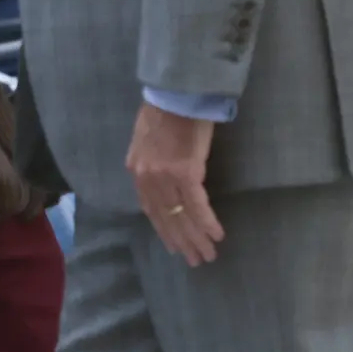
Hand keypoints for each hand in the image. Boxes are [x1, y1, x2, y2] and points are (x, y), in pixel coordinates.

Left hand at [126, 102, 223, 265]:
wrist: (177, 91)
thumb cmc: (166, 108)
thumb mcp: (147, 138)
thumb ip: (150, 160)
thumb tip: (160, 175)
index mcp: (136, 170)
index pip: (149, 208)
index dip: (163, 229)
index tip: (172, 246)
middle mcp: (146, 178)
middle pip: (164, 217)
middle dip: (180, 241)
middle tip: (194, 261)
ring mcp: (165, 177)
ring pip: (181, 216)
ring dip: (195, 238)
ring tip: (207, 256)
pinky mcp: (185, 172)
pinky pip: (197, 205)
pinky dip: (206, 222)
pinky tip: (216, 236)